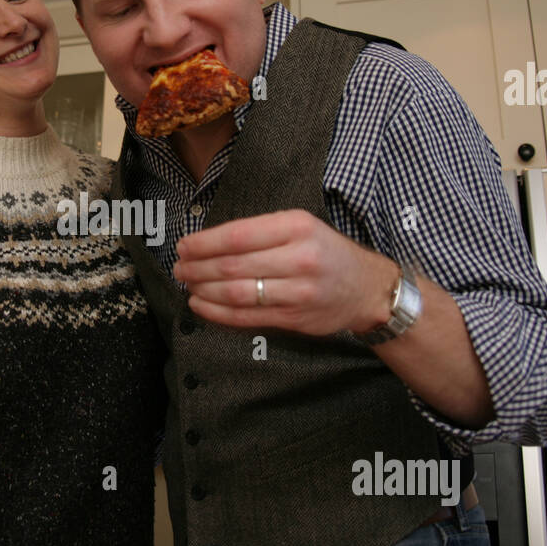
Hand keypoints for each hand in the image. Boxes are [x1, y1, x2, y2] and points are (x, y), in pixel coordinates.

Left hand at [172, 209, 394, 336]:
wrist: (367, 289)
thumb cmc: (326, 253)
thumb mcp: (301, 227)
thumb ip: (260, 232)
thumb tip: (208, 243)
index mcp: (297, 227)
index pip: (238, 235)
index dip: (204, 243)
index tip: (183, 246)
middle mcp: (299, 258)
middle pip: (233, 265)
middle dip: (197, 267)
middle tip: (179, 268)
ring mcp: (298, 292)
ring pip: (237, 293)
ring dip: (203, 290)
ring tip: (187, 284)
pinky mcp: (294, 318)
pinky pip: (247, 317)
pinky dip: (217, 313)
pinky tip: (201, 304)